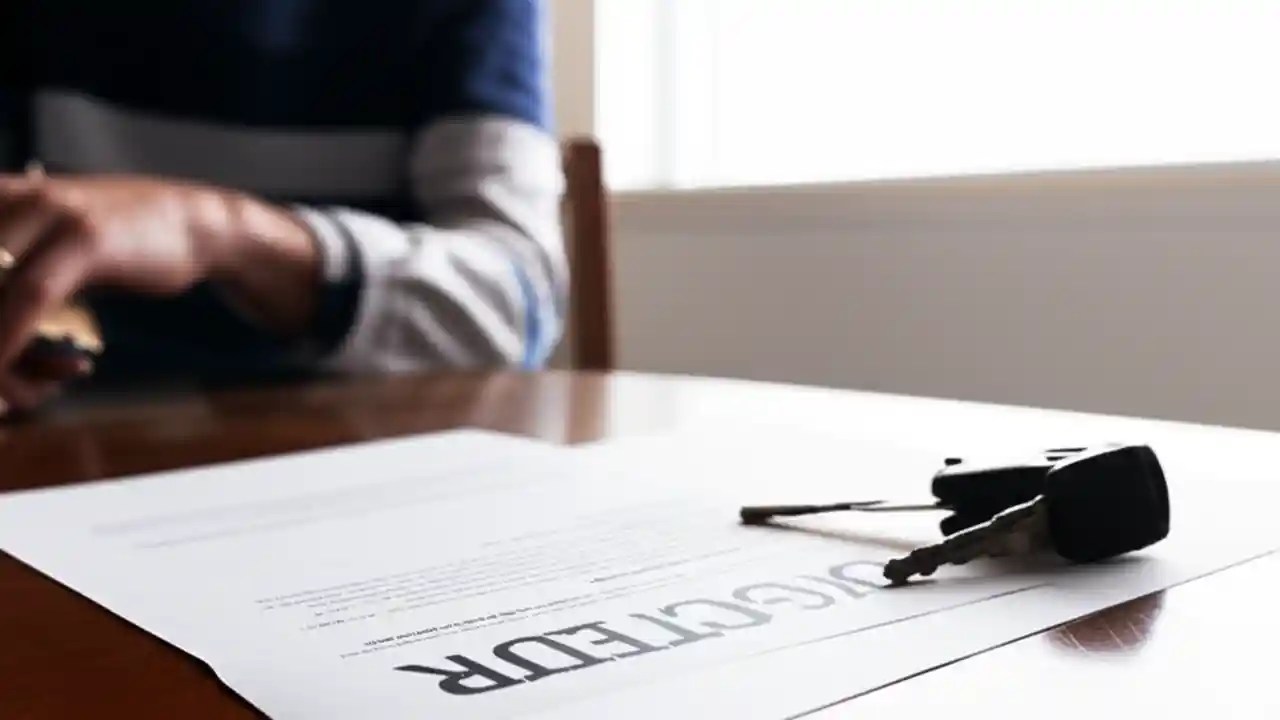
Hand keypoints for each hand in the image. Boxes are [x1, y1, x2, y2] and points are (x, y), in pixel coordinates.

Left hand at [0, 172, 319, 415]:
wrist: (197, 225)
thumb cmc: (121, 244)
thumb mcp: (50, 249)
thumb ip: (12, 274)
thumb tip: (2, 337)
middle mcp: (11, 196)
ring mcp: (47, 212)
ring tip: (10, 399)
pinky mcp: (85, 238)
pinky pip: (29, 297)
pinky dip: (12, 345)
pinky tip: (20, 384)